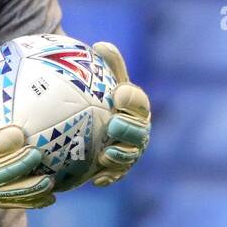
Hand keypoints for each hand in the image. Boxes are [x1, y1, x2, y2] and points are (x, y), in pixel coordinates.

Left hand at [87, 42, 150, 187]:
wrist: (88, 124)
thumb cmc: (97, 99)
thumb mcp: (99, 80)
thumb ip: (104, 66)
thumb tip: (101, 45)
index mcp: (136, 106)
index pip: (138, 101)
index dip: (130, 98)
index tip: (117, 95)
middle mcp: (138, 130)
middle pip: (139, 130)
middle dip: (129, 128)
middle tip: (113, 124)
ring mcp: (130, 151)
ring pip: (130, 155)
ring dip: (120, 156)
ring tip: (106, 155)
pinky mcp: (118, 170)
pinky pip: (116, 176)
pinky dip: (109, 177)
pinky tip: (96, 180)